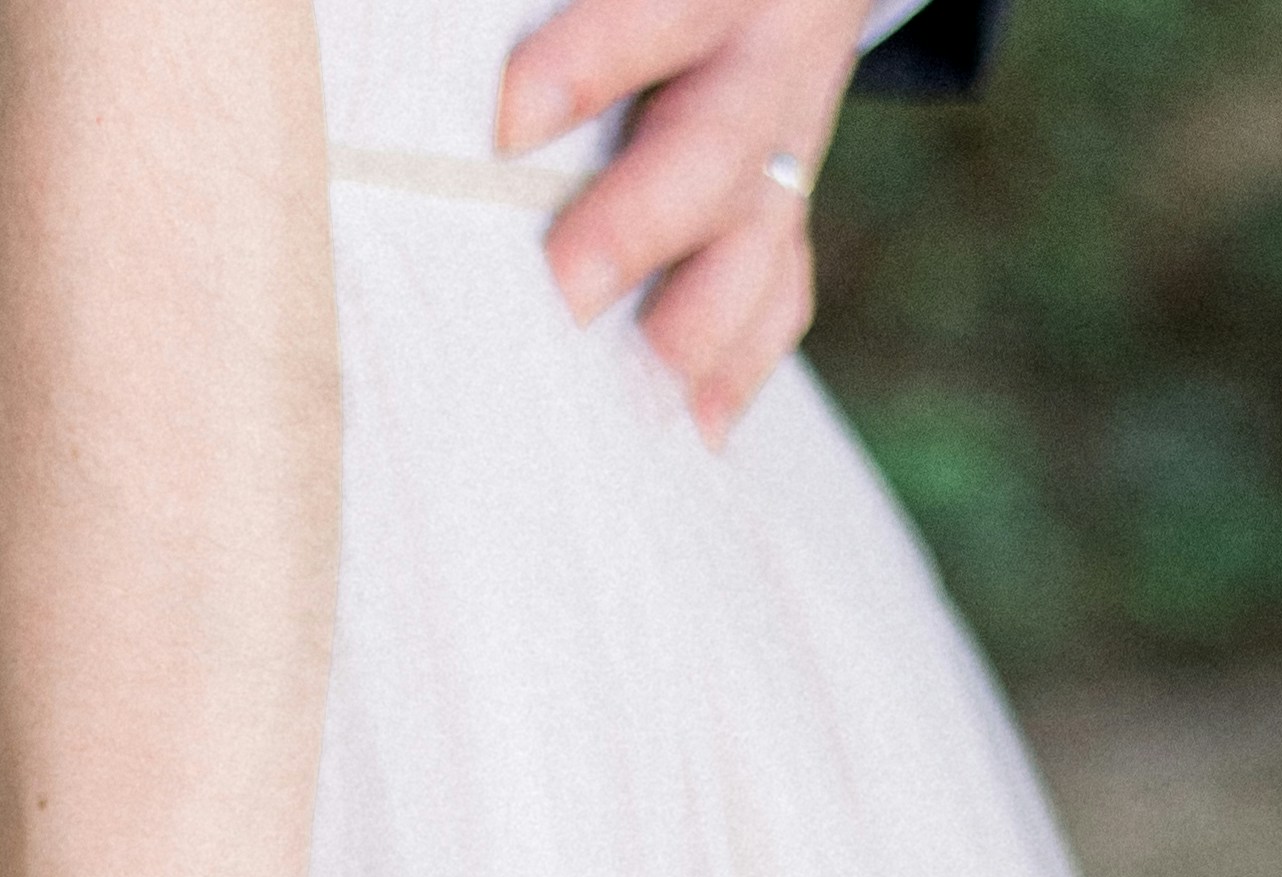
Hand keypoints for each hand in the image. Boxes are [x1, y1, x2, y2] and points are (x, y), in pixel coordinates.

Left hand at [500, 0, 874, 438]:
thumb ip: (573, 24)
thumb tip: (495, 90)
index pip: (661, 13)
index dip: (589, 64)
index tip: (510, 122)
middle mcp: (765, 66)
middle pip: (715, 152)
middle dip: (639, 228)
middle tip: (566, 290)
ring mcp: (787, 153)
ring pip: (759, 246)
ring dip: (697, 329)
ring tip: (637, 398)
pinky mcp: (785, 220)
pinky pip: (779, 296)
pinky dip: (738, 367)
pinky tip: (698, 430)